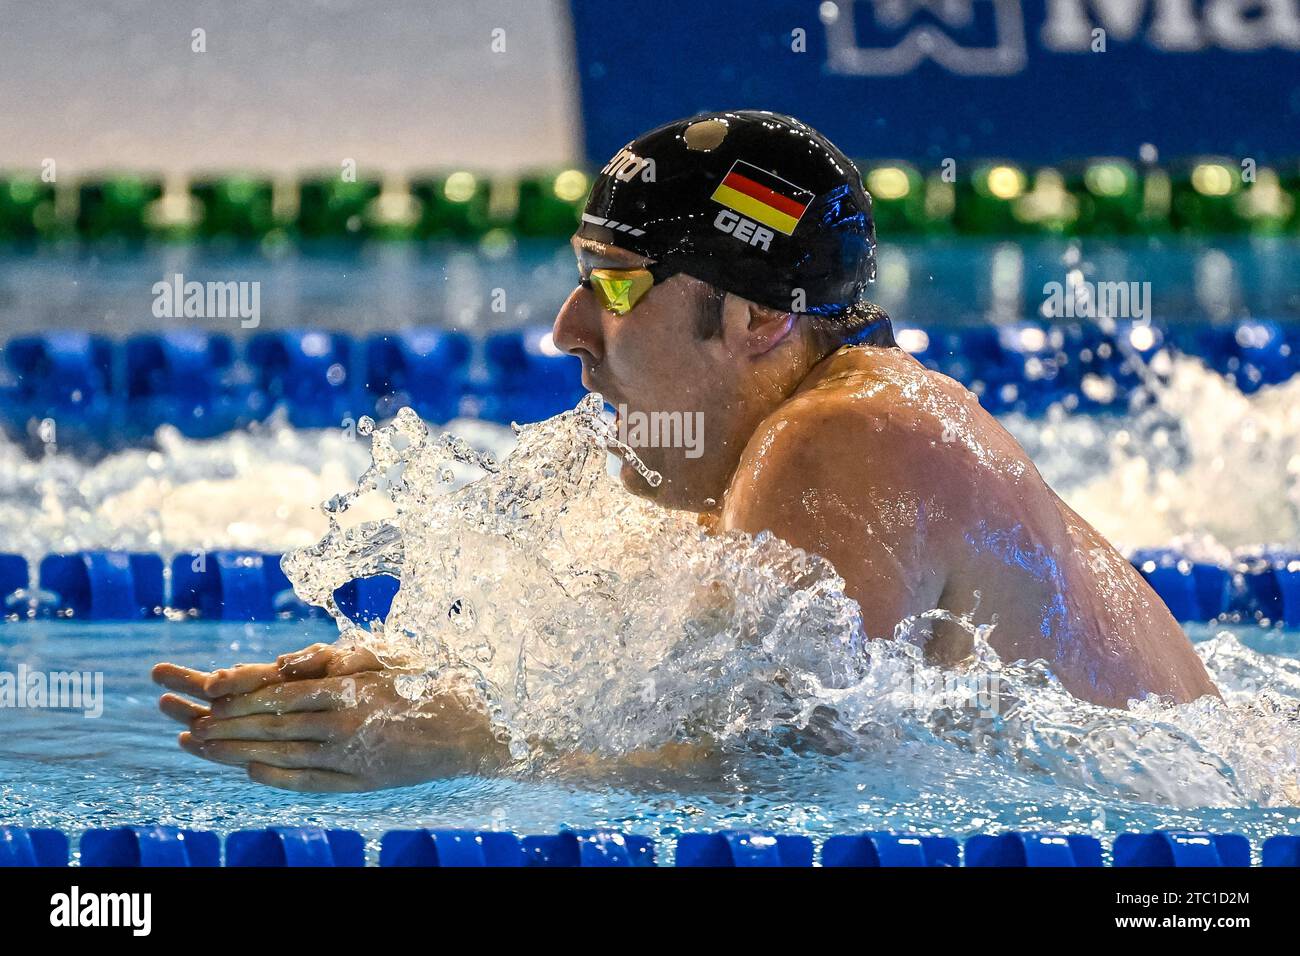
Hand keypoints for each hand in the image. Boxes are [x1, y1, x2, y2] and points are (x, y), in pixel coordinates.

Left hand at [153, 645, 506, 791]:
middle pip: (269, 723)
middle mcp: (344, 722)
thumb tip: (285, 664)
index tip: (203, 692)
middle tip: (180, 719)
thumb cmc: (434, 682)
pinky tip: (250, 770)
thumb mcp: (387, 657)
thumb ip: (336, 659)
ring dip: (236, 749)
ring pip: (281, 752)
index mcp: (349, 687)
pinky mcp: (362, 780)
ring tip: (199, 745)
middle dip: (221, 721)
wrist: (478, 729)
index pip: (277, 692)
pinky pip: (310, 780)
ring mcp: (351, 755)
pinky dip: (277, 775)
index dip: (237, 693)